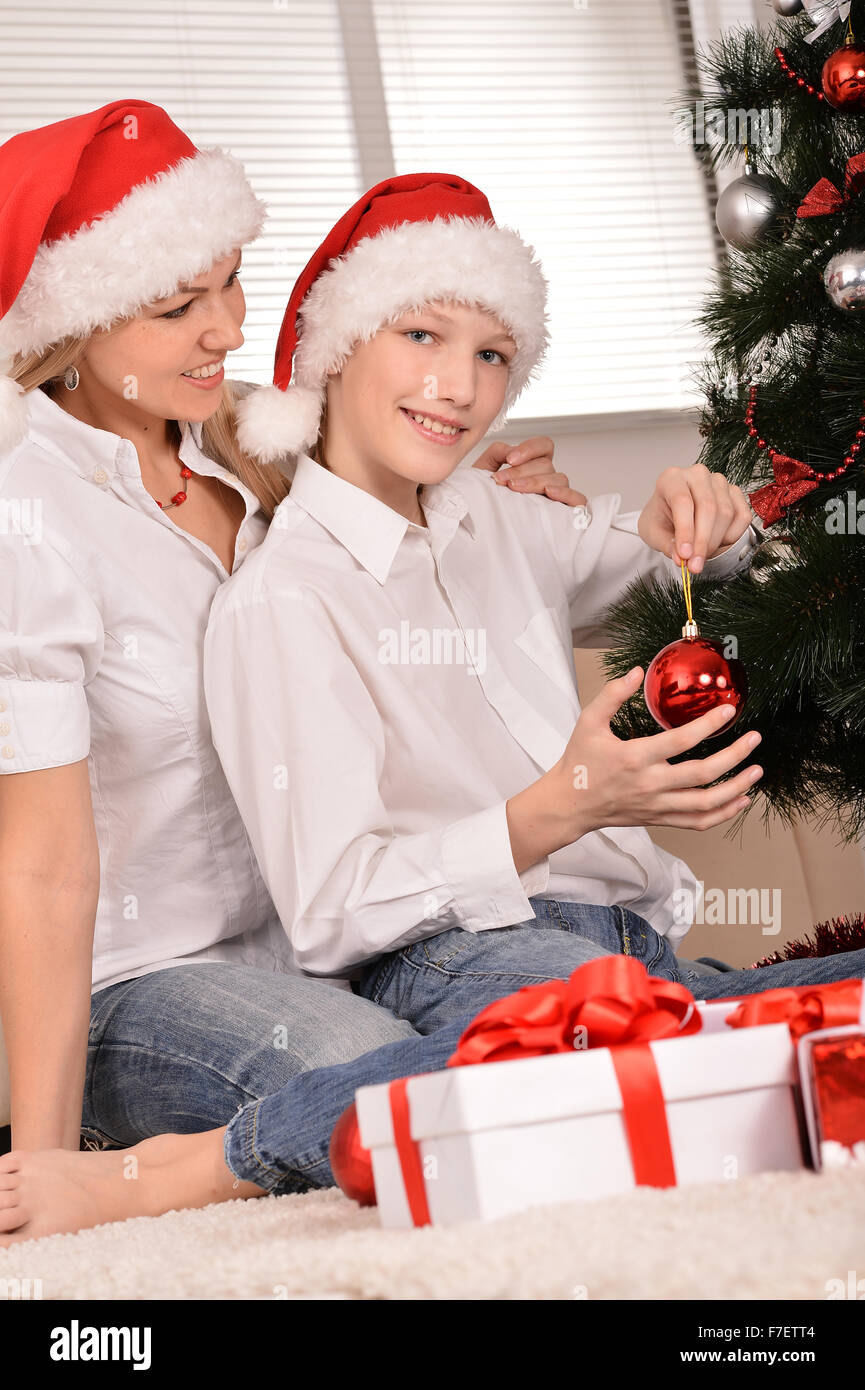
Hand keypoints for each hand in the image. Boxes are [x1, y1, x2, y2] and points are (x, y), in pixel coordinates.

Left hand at [471, 436, 586, 505]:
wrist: (479, 527)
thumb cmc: (484, 500)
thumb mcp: (483, 471)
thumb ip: (497, 453)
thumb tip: (511, 450)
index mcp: (534, 465)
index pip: (544, 446)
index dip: (529, 449)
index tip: (509, 459)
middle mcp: (548, 478)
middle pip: (547, 464)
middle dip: (522, 471)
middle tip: (501, 480)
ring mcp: (558, 495)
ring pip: (560, 479)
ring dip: (536, 482)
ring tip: (515, 490)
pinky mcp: (564, 514)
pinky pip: (578, 500)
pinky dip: (567, 494)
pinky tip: (550, 493)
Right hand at [553, 666, 761, 839]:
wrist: (569, 804)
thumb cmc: (579, 761)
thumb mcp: (589, 721)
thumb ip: (612, 694)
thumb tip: (637, 672)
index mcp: (635, 757)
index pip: (681, 741)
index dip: (709, 725)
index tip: (728, 711)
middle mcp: (650, 785)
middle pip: (703, 773)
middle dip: (735, 756)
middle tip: (755, 738)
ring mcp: (657, 805)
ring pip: (706, 802)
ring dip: (737, 787)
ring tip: (757, 771)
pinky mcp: (659, 818)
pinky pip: (698, 822)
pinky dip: (723, 814)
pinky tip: (741, 800)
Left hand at [636, 462, 752, 573]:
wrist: (674, 513)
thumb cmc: (662, 519)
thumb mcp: (653, 533)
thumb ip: (666, 545)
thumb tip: (682, 558)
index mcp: (671, 478)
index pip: (682, 501)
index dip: (685, 530)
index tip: (685, 555)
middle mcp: (697, 474)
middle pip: (708, 507)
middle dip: (702, 542)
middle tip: (695, 566)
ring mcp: (719, 482)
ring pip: (726, 513)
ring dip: (715, 542)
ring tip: (701, 555)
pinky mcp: (736, 493)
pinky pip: (742, 517)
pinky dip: (731, 537)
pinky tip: (716, 543)